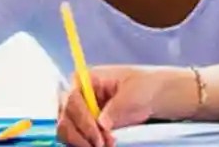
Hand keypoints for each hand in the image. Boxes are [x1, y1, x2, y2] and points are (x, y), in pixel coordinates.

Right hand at [56, 66, 182, 146]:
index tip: (98, 135)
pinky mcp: (83, 125)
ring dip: (80, 141)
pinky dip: (82, 143)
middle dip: (81, 134)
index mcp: (84, 79)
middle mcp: (76, 94)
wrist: (153, 96)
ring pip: (65, 129)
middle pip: (64, 115)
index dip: (82, 119)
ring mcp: (79, 110)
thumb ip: (115, 107)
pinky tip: (99, 145)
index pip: (72, 99)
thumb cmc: (143, 87)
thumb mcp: (132, 94)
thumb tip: (101, 123)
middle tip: (101, 145)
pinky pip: (73, 137)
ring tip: (103, 146)